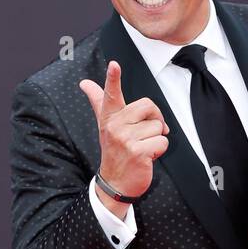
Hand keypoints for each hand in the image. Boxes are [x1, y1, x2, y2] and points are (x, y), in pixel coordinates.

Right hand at [79, 60, 169, 200]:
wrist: (115, 183)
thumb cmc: (114, 151)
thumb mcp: (105, 125)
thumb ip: (98, 101)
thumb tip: (85, 83)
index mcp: (110, 117)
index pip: (110, 95)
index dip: (113, 79)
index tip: (114, 65)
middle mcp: (115, 126)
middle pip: (148, 106)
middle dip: (154, 119)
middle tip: (145, 133)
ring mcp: (126, 140)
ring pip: (158, 127)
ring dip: (156, 139)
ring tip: (142, 148)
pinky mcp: (138, 152)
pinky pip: (162, 142)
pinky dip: (159, 151)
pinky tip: (147, 157)